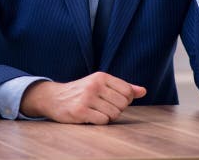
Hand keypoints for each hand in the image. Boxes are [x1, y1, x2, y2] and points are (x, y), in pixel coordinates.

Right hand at [20, 72, 146, 123]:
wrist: (54, 97)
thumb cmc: (82, 91)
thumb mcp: (101, 84)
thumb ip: (122, 87)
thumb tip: (144, 91)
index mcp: (101, 76)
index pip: (128, 91)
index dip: (125, 100)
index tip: (114, 100)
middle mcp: (94, 85)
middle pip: (122, 104)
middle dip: (116, 109)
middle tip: (103, 106)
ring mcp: (86, 98)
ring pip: (114, 114)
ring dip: (108, 116)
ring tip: (96, 111)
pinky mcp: (80, 111)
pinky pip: (103, 121)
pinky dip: (99, 121)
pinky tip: (90, 116)